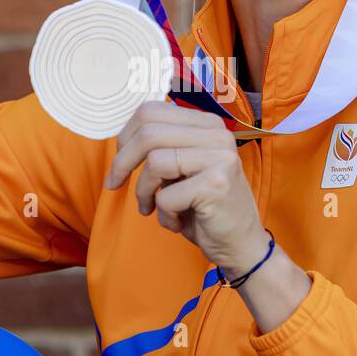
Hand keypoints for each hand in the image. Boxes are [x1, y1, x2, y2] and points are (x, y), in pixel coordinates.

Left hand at [103, 101, 268, 275]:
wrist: (240, 244)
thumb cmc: (204, 207)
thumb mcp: (181, 168)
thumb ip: (162, 147)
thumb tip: (122, 141)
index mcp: (207, 124)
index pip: (151, 111)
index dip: (125, 137)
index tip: (119, 163)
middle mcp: (217, 134)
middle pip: (148, 132)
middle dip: (122, 162)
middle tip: (115, 184)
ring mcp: (220, 157)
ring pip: (154, 162)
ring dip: (143, 191)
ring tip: (153, 208)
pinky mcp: (216, 185)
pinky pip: (166, 196)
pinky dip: (163, 215)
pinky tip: (177, 222)